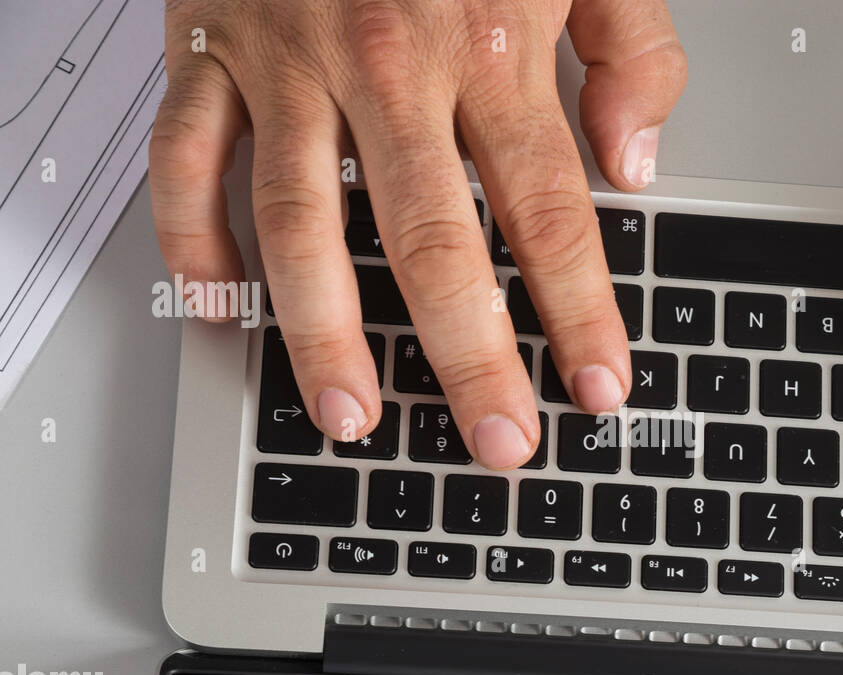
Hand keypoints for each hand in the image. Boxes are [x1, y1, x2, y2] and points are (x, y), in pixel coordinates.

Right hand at [150, 0, 686, 466]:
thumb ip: (633, 52)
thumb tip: (635, 164)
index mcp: (493, 44)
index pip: (550, 213)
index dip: (580, 313)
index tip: (599, 388)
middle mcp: (390, 67)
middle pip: (435, 243)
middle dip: (472, 357)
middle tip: (499, 440)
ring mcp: (289, 62)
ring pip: (298, 222)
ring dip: (324, 331)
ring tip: (352, 414)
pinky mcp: (210, 47)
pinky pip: (184, 157)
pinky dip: (191, 237)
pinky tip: (216, 307)